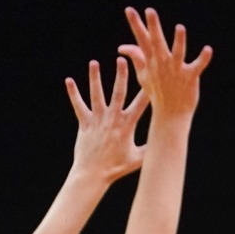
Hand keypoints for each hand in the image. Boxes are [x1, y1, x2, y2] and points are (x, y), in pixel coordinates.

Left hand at [66, 57, 149, 183]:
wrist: (93, 174)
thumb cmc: (116, 168)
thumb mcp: (138, 159)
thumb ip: (150, 148)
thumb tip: (165, 144)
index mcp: (127, 125)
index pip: (140, 105)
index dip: (147, 90)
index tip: (151, 76)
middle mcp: (112, 119)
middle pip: (118, 92)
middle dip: (120, 75)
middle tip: (122, 59)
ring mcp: (97, 119)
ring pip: (96, 94)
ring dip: (95, 78)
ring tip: (94, 63)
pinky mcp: (85, 123)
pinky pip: (78, 105)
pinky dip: (73, 93)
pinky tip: (69, 81)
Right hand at [119, 7, 211, 122]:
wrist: (170, 114)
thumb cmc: (157, 92)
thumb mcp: (143, 75)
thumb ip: (136, 58)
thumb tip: (122, 47)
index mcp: (151, 62)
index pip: (141, 40)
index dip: (136, 24)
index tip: (129, 9)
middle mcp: (162, 64)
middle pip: (157, 43)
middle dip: (153, 27)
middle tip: (150, 11)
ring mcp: (176, 71)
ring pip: (178, 53)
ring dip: (179, 41)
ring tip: (180, 28)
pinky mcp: (190, 77)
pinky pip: (197, 66)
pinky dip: (203, 59)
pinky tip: (208, 49)